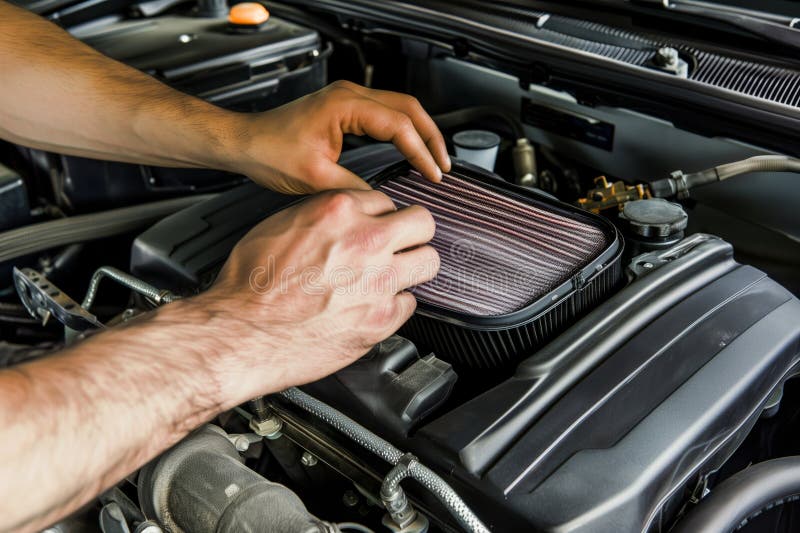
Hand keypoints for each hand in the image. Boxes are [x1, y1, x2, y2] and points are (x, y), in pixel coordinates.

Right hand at [190, 189, 439, 400]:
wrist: (241, 332)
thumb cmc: (249, 285)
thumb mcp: (278, 226)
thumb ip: (319, 216)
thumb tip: (339, 218)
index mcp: (338, 211)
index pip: (386, 199)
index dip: (380, 215)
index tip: (377, 225)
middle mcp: (366, 241)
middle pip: (423, 222)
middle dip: (414, 232)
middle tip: (404, 243)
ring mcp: (379, 281)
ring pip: (430, 262)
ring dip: (415, 266)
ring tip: (399, 274)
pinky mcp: (382, 318)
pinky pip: (411, 304)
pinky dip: (396, 305)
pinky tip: (376, 306)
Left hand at [229, 81, 450, 193]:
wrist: (245, 143)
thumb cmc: (269, 152)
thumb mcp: (316, 179)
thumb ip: (355, 188)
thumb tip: (382, 201)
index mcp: (345, 105)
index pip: (399, 125)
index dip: (420, 151)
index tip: (433, 174)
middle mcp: (349, 95)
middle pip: (408, 108)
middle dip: (431, 137)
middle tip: (444, 165)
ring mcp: (347, 98)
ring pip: (399, 108)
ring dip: (419, 133)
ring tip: (434, 159)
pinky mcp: (344, 108)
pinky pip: (385, 114)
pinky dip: (403, 132)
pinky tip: (409, 149)